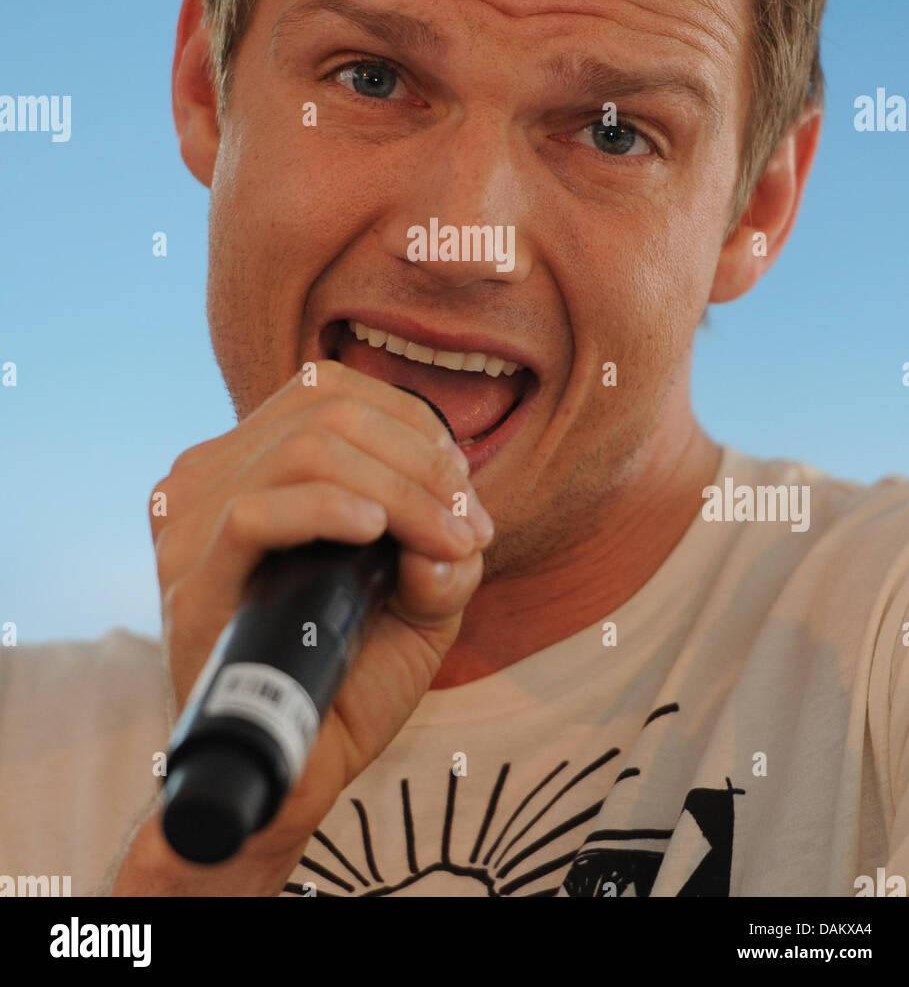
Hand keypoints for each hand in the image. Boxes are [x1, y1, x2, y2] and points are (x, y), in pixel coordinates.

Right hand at [110, 360, 491, 894]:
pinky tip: (372, 530)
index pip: (331, 390)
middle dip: (419, 460)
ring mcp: (189, 523)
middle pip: (327, 411)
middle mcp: (210, 475)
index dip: (412, 425)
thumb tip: (456, 511)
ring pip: (302, 449)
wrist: (301, 766)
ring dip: (398, 488)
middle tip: (470, 527)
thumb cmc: (356, 668)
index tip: (464, 494)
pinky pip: (253, 513)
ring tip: (444, 540)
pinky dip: (325, 508)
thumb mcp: (421, 589)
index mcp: (252, 459)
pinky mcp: (190, 580)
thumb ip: (444, 540)